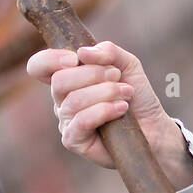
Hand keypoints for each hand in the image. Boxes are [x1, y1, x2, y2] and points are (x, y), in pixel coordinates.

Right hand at [26, 41, 192, 183]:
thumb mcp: (126, 64)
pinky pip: (81, 121)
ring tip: (127, 93)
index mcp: (67, 79)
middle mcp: (61, 100)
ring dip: (105, 92)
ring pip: (73, 100)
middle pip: (59, 81)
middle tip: (117, 76)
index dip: (51, 59)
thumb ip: (108, 51)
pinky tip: (121, 108)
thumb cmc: (135, 94)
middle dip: (92, 74)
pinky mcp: (73, 141)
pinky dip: (104, 110)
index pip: (39, 66)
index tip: (76, 58)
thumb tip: (82, 53)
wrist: (153, 125)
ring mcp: (66, 121)